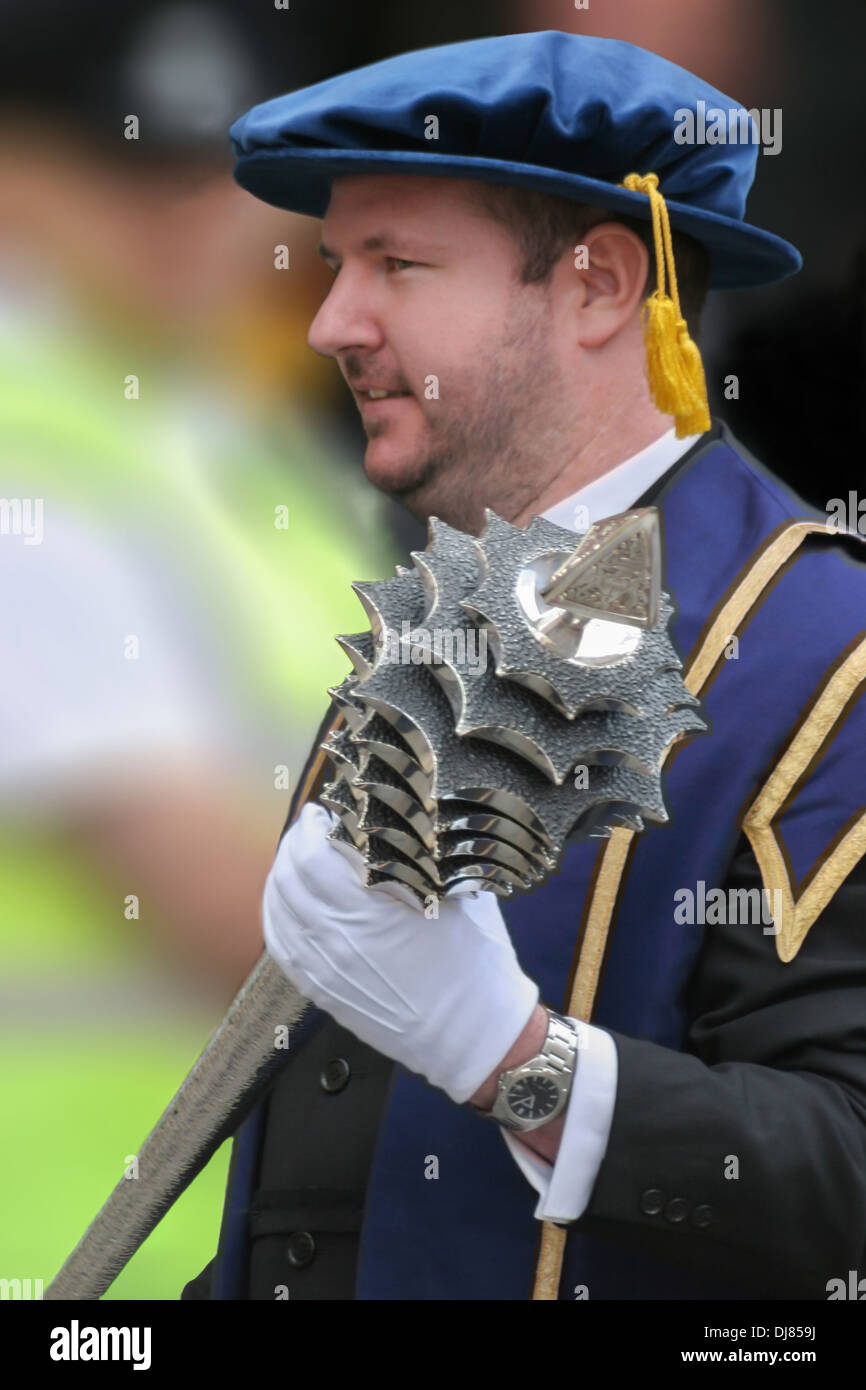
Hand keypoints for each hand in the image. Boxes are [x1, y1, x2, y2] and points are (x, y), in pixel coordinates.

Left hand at [262, 801, 538, 1103]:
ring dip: (282, 875)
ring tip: (298, 858)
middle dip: (295, 844)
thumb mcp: (459, 894)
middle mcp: (338, 938)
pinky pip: (280, 945)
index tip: (322, 813)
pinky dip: (276, 914)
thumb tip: (409, 821)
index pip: (312, 855)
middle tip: (312, 830)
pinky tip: (285, 900)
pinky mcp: (321, 990)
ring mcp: (324, 967)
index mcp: (372, 910)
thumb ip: (428, 856)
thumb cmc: (475, 961)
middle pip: (288, 877)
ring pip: (278, 908)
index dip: (310, 826)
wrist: (472, 1033)